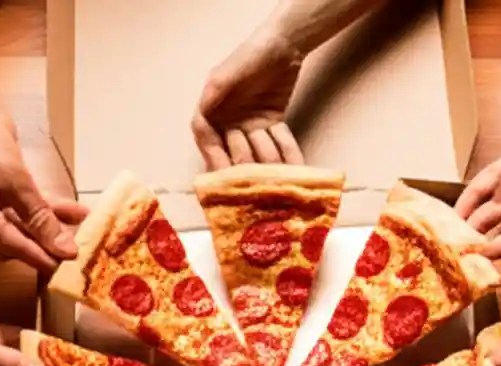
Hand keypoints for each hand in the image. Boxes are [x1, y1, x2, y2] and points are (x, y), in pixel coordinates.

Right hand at [0, 107, 87, 271]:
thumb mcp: (16, 183)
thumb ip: (39, 219)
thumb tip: (62, 249)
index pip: (14, 250)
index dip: (44, 258)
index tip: (69, 266)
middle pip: (15, 244)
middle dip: (45, 245)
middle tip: (75, 248)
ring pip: (20, 225)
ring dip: (48, 225)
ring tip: (79, 225)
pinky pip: (19, 208)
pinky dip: (42, 209)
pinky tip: (72, 209)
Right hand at [193, 30, 304, 168]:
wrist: (283, 45)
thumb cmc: (251, 53)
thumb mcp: (228, 70)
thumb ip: (215, 89)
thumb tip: (202, 109)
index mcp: (213, 110)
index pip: (208, 139)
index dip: (214, 158)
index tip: (222, 174)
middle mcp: (229, 122)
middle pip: (234, 150)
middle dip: (244, 168)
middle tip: (255, 185)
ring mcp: (251, 126)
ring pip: (259, 151)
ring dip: (269, 165)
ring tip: (279, 181)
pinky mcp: (272, 125)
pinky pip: (280, 143)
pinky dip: (288, 155)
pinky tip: (297, 170)